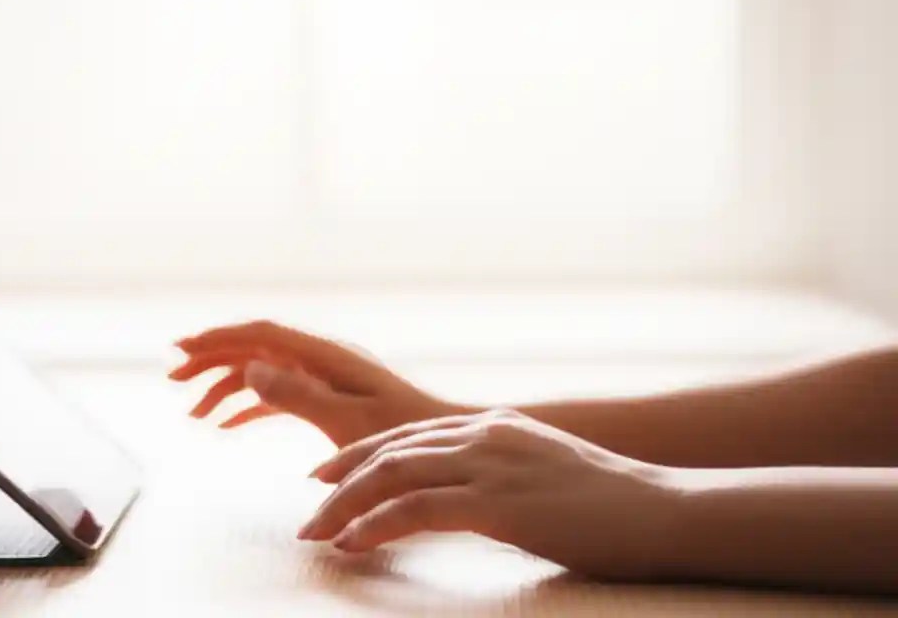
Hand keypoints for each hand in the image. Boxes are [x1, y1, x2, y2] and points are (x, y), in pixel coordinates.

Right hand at [169, 320, 459, 446]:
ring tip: (192, 412)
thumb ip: (297, 394)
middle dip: (210, 358)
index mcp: (324, 354)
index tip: (179, 347)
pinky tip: (224, 425)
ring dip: (223, 385)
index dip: (217, 336)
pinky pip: (276, 394)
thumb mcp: (346, 418)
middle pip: (253, 346)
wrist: (440, 445)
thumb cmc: (400, 433)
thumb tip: (250, 367)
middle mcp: (319, 357)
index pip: (260, 332)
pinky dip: (247, 406)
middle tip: (171, 376)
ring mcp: (321, 376)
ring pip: (259, 370)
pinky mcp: (325, 397)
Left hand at [300, 410, 681, 580]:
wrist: (664, 512)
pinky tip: (353, 544)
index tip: (322, 479)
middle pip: (387, 451)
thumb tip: (465, 500)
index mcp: (492, 426)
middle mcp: (483, 434)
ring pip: (391, 475)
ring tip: (316, 535)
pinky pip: (417, 509)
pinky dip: (377, 524)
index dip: (357, 457)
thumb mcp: (541, 475)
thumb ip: (497, 476)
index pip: (405, 436)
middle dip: (339, 483)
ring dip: (345, 506)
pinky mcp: (499, 502)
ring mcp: (490, 464)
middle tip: (307, 517)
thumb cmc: (609, 505)